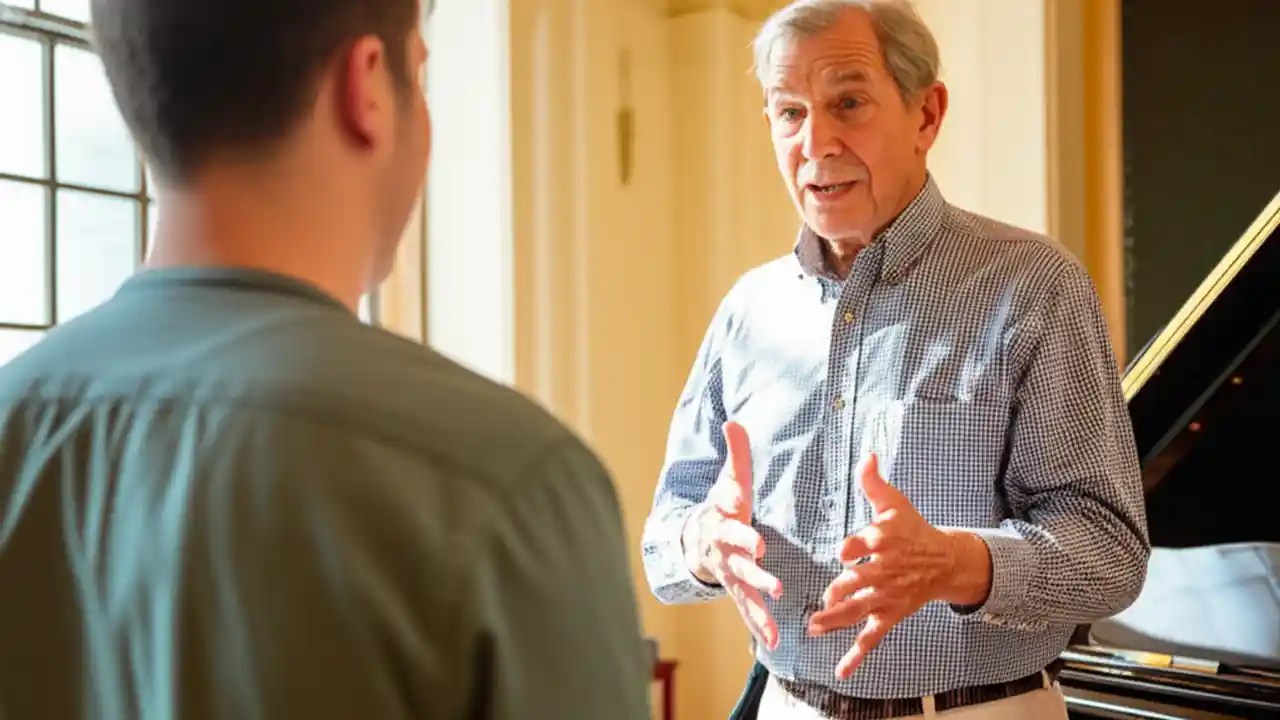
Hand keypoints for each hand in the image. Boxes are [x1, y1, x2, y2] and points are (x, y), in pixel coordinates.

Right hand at [682, 421, 782, 649]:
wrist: (699, 538)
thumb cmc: (722, 506)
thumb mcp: (729, 479)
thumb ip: (736, 455)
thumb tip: (734, 421)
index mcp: (722, 516)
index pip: (724, 507)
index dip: (729, 501)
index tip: (736, 500)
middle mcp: (723, 547)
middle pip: (735, 552)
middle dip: (750, 556)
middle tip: (765, 561)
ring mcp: (729, 571)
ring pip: (742, 585)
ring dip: (757, 596)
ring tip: (775, 601)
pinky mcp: (736, 590)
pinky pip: (747, 610)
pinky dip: (758, 626)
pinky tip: (773, 642)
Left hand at [808, 454, 991, 678]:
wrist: (944, 561)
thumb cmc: (912, 529)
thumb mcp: (894, 504)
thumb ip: (874, 483)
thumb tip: (867, 455)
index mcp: (883, 541)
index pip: (864, 545)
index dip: (853, 548)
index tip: (842, 552)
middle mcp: (884, 571)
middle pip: (860, 582)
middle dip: (842, 590)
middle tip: (825, 597)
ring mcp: (886, 596)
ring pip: (859, 610)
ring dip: (837, 620)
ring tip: (814, 627)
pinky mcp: (889, 615)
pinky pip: (872, 637)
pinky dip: (857, 656)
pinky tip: (842, 671)